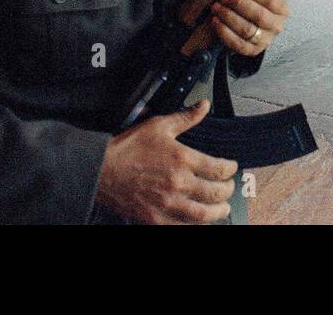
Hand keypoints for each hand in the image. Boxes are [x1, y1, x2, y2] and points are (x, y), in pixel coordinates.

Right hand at [96, 101, 237, 223]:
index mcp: (182, 159)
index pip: (218, 168)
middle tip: (229, 188)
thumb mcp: (158, 126)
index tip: (232, 168)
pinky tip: (199, 221)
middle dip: (227, 191)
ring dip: (218, 212)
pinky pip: (182, 227)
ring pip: (203, 215)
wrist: (101, 170)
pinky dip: (195, 226)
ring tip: (222, 209)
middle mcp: (178, 183)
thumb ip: (185, 118)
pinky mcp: (155, 219)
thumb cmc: (128, 148)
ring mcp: (167, 204)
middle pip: (215, 193)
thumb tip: (204, 106)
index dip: (230, 169)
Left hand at [211, 0, 287, 56]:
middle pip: (259, 15)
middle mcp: (276, 26)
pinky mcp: (253, 50)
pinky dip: (225, 32)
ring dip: (229, 17)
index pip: (270, 0)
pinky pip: (237, 43)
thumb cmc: (256, 8)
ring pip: (247, 29)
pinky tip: (216, 21)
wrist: (257, 28)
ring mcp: (265, 40)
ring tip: (217, 7)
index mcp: (282, 10)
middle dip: (239, 4)